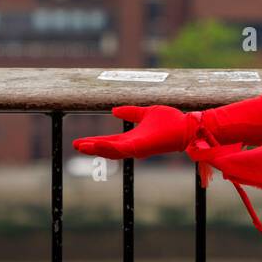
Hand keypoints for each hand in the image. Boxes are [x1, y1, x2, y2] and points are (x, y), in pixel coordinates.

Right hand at [73, 104, 202, 159]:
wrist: (186, 126)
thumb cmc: (171, 122)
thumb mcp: (146, 113)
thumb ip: (131, 112)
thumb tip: (114, 110)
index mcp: (133, 138)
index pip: (110, 142)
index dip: (95, 142)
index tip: (80, 142)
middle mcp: (133, 146)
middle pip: (108, 149)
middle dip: (91, 148)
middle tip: (75, 146)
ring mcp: (136, 148)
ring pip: (112, 151)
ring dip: (96, 149)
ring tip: (81, 146)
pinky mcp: (141, 148)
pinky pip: (121, 149)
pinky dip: (108, 148)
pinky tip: (96, 145)